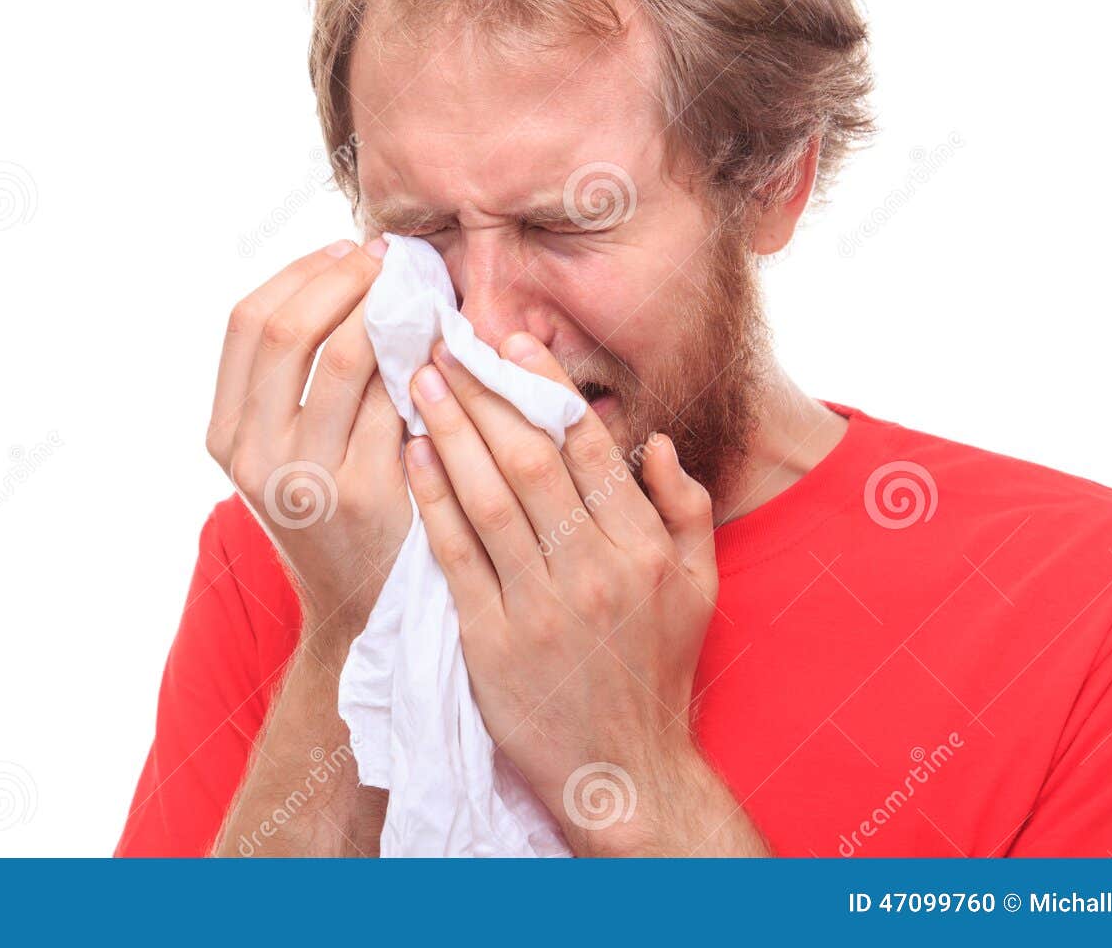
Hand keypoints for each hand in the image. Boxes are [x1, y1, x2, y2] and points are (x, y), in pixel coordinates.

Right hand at [207, 239, 410, 652]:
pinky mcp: (366, 495)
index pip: (247, 323)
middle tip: (389, 259)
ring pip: (346, 358)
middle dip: (344, 280)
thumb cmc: (334, 509)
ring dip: (389, 311)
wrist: (362, 606)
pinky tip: (442, 343)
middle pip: (288, 332)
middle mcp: (255, 456)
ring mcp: (308, 478)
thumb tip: (351, 271)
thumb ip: (296, 380)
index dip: (300, 274)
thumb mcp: (286, 450)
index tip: (347, 251)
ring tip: (420, 290)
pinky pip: (396, 401)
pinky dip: (421, 360)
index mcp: (226, 435)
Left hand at [403, 331, 760, 854]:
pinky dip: (433, 500)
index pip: (587, 445)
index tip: (512, 339)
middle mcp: (594, 569)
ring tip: (421, 381)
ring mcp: (539, 607)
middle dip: (486, 392)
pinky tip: (412, 456)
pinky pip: (455, 556)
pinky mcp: (491, 643)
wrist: (623, 773)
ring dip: (451, 431)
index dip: (545, 385)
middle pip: (531, 458)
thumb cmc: (656, 672)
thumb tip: (654, 441)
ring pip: (488, 497)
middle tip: (448, 343)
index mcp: (643, 547)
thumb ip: (685, 509)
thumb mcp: (699, 589)